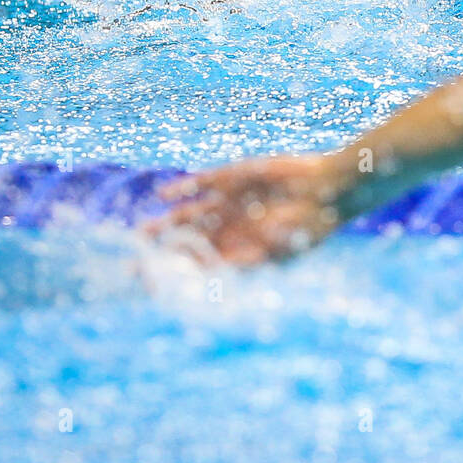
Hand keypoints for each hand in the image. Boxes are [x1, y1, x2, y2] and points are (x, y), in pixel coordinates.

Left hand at [153, 154, 350, 264]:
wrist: (328, 190)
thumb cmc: (306, 228)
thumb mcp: (275, 252)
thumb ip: (242, 262)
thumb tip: (208, 276)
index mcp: (240, 250)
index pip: (200, 265)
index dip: (178, 274)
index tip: (154, 283)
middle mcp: (229, 228)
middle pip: (187, 243)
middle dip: (163, 253)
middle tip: (135, 265)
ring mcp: (229, 203)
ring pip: (189, 216)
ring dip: (166, 224)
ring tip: (142, 233)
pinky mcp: (234, 178)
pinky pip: (201, 184)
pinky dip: (183, 189)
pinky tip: (164, 196)